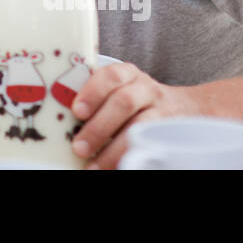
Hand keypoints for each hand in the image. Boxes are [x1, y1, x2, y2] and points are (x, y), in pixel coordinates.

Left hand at [69, 62, 202, 168]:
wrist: (185, 107)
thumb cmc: (134, 99)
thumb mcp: (119, 89)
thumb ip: (94, 97)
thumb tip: (57, 122)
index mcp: (127, 74)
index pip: (111, 75)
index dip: (93, 91)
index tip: (76, 111)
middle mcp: (146, 89)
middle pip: (124, 103)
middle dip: (99, 127)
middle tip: (79, 147)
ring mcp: (160, 111)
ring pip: (140, 127)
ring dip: (114, 150)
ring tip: (94, 167)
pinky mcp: (168, 133)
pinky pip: (151, 145)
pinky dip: (133, 157)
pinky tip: (119, 168)